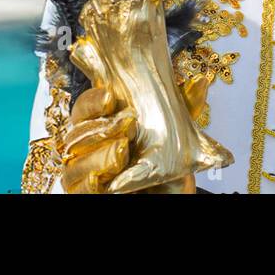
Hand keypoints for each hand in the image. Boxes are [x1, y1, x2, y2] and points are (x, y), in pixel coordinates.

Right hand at [60, 74, 212, 193]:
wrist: (165, 193)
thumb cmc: (164, 161)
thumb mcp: (178, 131)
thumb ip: (185, 107)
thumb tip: (201, 80)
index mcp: (103, 122)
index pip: (86, 106)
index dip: (95, 100)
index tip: (112, 97)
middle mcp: (88, 146)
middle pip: (76, 133)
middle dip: (101, 127)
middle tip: (127, 124)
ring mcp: (83, 171)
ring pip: (74, 162)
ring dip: (98, 156)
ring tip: (121, 152)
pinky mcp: (84, 192)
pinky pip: (76, 189)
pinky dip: (88, 184)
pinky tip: (101, 179)